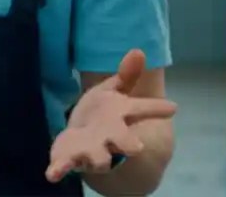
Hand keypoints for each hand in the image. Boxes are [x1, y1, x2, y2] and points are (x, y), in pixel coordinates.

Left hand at [46, 49, 176, 182]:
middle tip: (136, 147)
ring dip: (97, 158)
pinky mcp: (69, 158)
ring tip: (97, 159)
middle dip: (128, 143)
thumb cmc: (101, 116)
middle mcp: (109, 138)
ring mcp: (90, 150)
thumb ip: (126, 76)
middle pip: (123, 141)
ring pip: (98, 158)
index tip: (172, 107)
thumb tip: (139, 51)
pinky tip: (52, 174)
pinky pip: (64, 166)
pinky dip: (58, 170)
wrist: (81, 144)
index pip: (140, 110)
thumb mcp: (111, 93)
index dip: (156, 108)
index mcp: (120, 118)